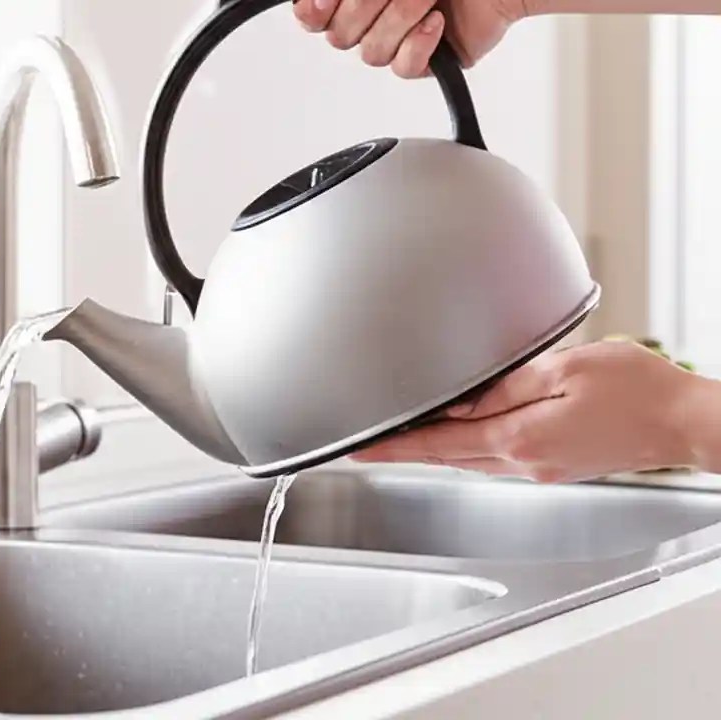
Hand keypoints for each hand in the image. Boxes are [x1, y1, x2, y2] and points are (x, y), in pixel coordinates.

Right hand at [293, 0, 527, 77]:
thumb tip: (310, 2)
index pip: (312, 16)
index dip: (313, 13)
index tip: (323, 3)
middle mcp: (371, 18)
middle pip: (338, 36)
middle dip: (367, 6)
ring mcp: (397, 41)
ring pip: (371, 53)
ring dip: (401, 18)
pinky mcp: (425, 61)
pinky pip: (404, 68)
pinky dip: (420, 44)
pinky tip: (437, 23)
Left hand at [351, 341, 714, 482]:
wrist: (685, 422)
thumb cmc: (639, 390)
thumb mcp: (565, 369)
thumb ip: (506, 386)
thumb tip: (460, 400)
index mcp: (521, 437)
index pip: (439, 443)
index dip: (395, 446)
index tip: (360, 449)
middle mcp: (526, 461)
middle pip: (448, 456)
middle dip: (405, 450)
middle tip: (367, 447)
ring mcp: (541, 468)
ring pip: (470, 459)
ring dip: (435, 449)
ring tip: (403, 439)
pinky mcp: (557, 465)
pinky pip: (497, 457)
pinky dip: (468, 447)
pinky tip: (461, 437)